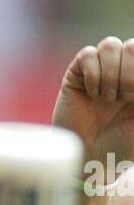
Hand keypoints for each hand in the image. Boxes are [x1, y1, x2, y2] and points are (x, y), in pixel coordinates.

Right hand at [53, 38, 133, 174]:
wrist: (91, 159)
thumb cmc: (123, 145)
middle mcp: (122, 71)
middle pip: (131, 45)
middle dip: (130, 73)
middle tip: (124, 99)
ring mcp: (99, 71)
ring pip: (110, 44)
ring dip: (111, 74)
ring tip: (107, 98)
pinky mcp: (77, 75)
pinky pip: (88, 55)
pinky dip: (93, 75)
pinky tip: (92, 95)